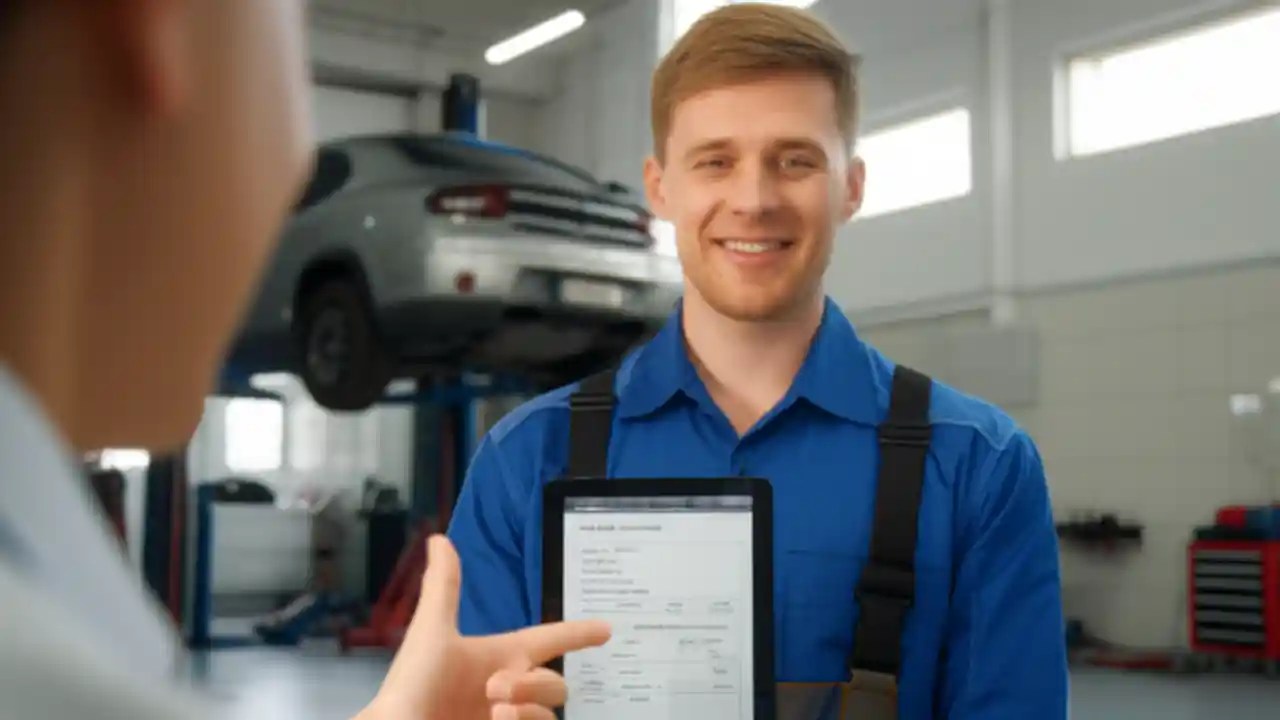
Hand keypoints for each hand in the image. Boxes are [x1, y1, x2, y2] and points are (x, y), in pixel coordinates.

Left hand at [354, 535, 610, 719]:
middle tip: (495, 689)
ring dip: (531, 704)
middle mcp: (508, 689)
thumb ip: (444, 587)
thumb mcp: (431, 632)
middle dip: (535, 682)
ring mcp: (508, 716)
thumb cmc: (410, 686)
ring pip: (551, 707)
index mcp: (497, 658)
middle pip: (555, 682)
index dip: (579, 633)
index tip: (607, 628)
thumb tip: (439, 539)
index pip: (550, 640)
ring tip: (497, 710)